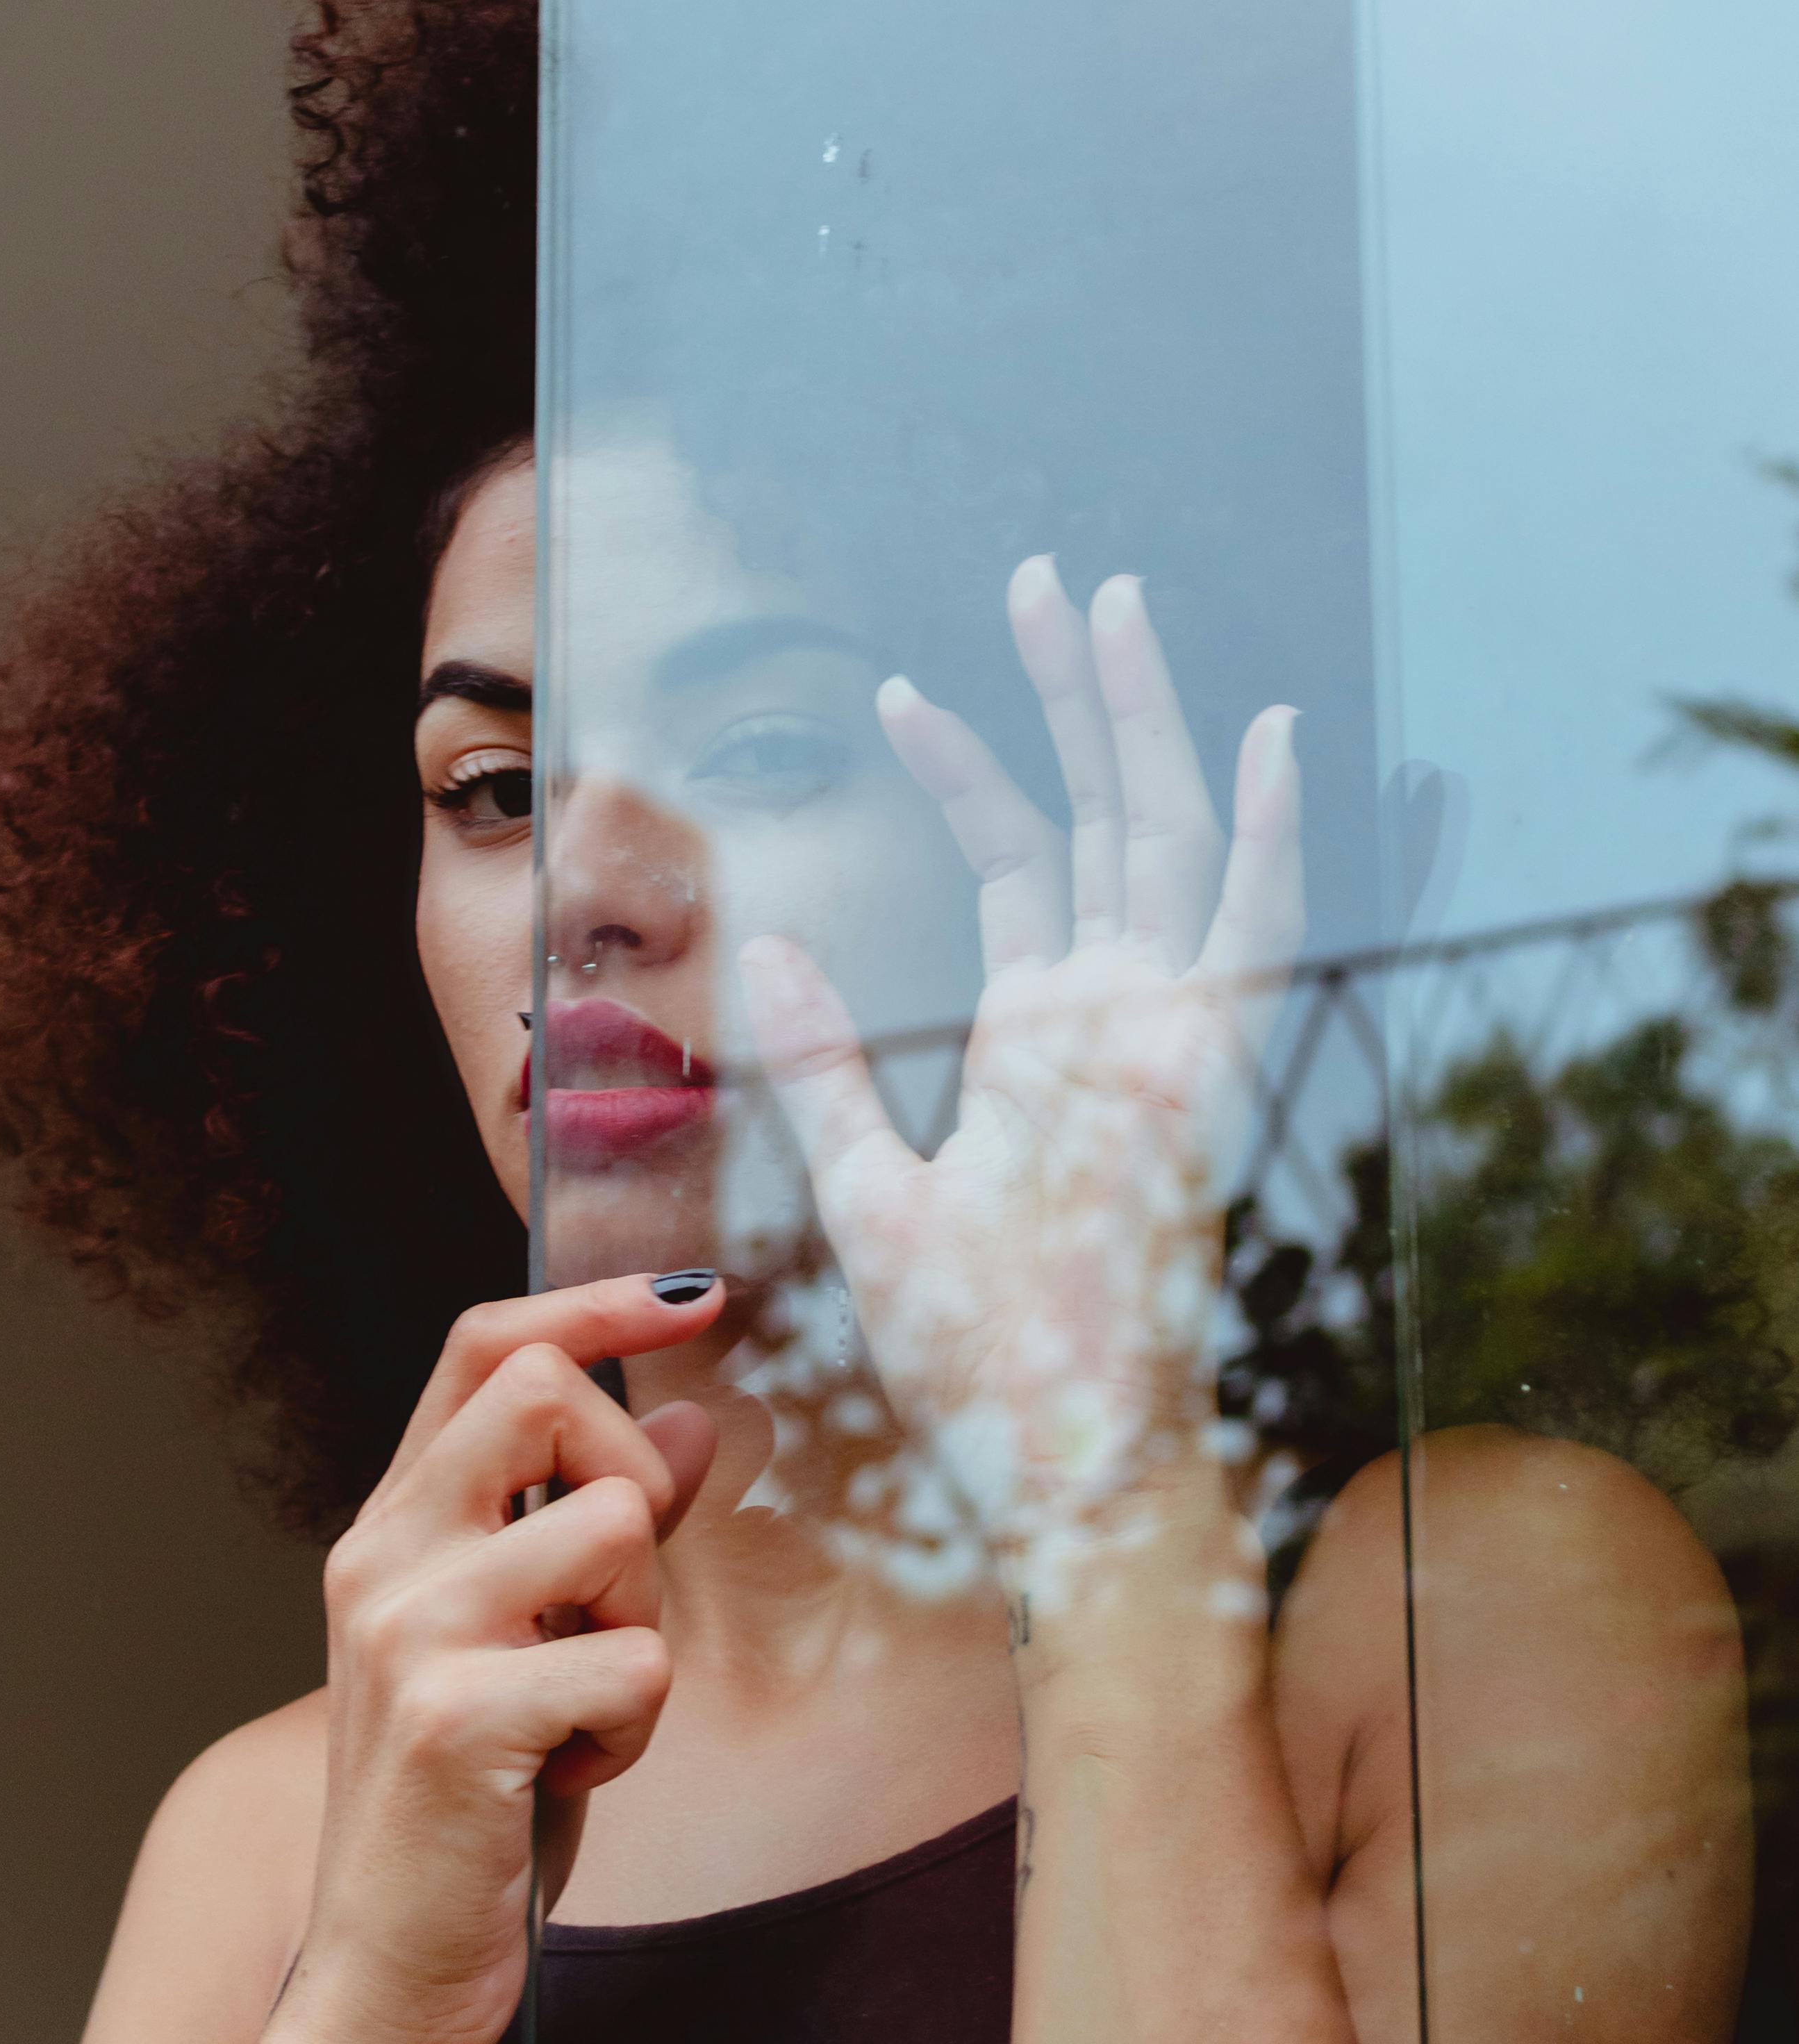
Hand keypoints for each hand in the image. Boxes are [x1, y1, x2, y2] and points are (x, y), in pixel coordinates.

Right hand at [274, 1277, 719, 2043]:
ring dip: (641, 1626)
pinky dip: (633, 1727)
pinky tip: (571, 1777)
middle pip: (545, 1394)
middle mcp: (384, 1557)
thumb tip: (692, 1423)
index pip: (486, 1346)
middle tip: (609, 1607)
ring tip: (584, 1713)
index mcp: (394, 1529)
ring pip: (616, 1523)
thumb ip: (601, 1529)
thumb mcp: (531, 1647)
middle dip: (629, 1480)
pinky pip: (634, 1659)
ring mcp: (409, 1631)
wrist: (382, 1984)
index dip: (596, 1303)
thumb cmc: (471, 1814)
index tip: (696, 1293)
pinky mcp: (455, 1716)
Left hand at [742, 563, 1299, 1634]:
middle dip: (1075, 694)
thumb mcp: (868, 1191)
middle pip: (1103, 814)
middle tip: (1045, 579)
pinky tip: (1271, 738)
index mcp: (1045, 1038)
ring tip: (1105, 603)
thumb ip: (826, 1064)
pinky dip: (1275, 837)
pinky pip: (1259, 934)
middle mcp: (1117, 1016)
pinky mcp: (1212, 1074)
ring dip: (1146, 720)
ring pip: (1170, 834)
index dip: (967, 771)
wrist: (1057, 1464)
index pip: (1017, 864)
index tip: (894, 692)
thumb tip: (768, 948)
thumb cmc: (973, 1357)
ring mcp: (1170, 1036)